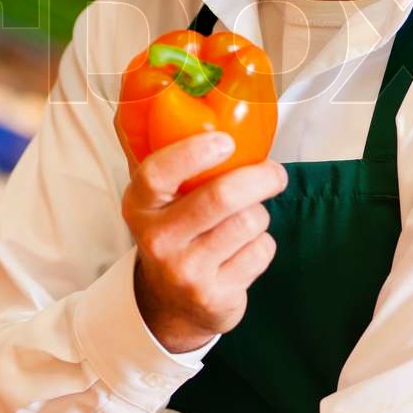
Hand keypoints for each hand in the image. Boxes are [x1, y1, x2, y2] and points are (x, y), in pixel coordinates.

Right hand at [119, 130, 287, 353]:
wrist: (170, 304)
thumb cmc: (175, 235)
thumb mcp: (158, 203)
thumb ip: (175, 165)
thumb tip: (209, 109)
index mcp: (139, 206)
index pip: (158, 174)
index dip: (193, 154)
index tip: (225, 141)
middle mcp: (157, 239)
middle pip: (221, 197)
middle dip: (260, 178)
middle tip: (274, 173)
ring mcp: (184, 271)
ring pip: (249, 223)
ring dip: (260, 214)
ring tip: (248, 219)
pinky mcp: (214, 295)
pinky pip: (260, 252)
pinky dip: (263, 244)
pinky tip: (245, 249)